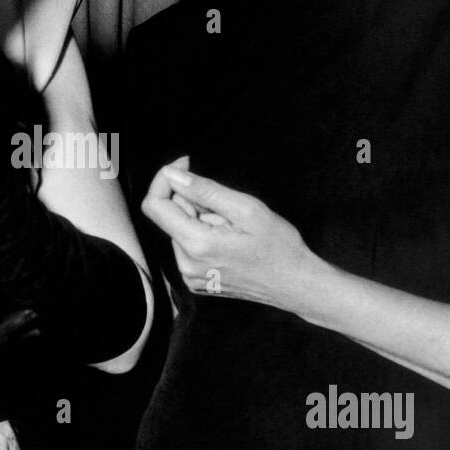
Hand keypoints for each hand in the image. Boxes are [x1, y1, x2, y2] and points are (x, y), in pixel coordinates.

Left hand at [140, 156, 318, 310]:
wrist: (295, 284)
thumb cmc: (279, 246)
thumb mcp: (246, 209)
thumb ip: (204, 190)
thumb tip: (172, 175)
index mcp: (196, 245)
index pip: (154, 205)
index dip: (165, 179)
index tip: (186, 164)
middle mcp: (186, 264)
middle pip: (170, 216)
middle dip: (195, 203)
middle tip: (229, 210)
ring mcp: (190, 276)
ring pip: (181, 230)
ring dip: (201, 220)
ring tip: (233, 230)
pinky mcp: (196, 280)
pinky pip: (189, 246)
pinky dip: (204, 236)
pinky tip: (230, 242)